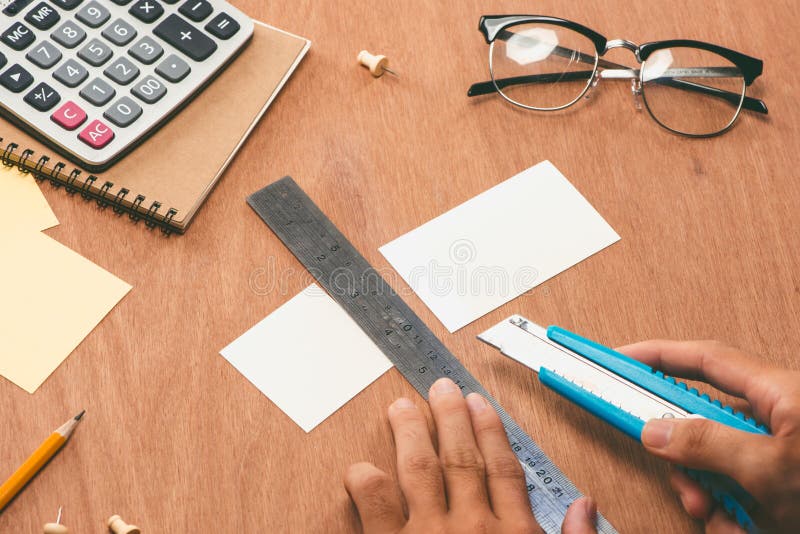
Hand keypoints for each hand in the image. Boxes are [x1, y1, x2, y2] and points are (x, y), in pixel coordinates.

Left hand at [344, 377, 596, 533]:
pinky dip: (365, 490)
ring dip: (408, 436)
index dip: (490, 432)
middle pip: (459, 460)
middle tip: (438, 388)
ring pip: (418, 473)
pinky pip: (374, 515)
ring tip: (399, 409)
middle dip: (449, 419)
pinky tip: (359, 469)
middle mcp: (471, 530)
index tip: (479, 404)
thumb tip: (584, 505)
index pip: (503, 469)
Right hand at [618, 340, 799, 532]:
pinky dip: (734, 513)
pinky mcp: (785, 479)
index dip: (656, 355)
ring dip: (710, 494)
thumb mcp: (773, 469)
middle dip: (687, 457)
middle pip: (704, 420)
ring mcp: (780, 449)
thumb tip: (657, 431)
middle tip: (686, 484)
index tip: (619, 359)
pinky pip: (740, 487)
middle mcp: (777, 415)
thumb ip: (708, 444)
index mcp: (779, 391)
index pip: (702, 360)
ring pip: (718, 461)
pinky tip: (747, 527)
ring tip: (724, 517)